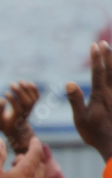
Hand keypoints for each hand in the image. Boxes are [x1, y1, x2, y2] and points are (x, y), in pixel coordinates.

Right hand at [0, 81, 38, 154]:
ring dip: (27, 89)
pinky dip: (35, 90)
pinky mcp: (32, 106)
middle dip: (20, 92)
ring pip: (32, 99)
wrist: (15, 129)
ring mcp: (30, 110)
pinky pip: (36, 98)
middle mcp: (25, 114)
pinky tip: (29, 83)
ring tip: (19, 81)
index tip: (5, 93)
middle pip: (27, 103)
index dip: (12, 100)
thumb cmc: (3, 125)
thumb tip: (1, 100)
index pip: (18, 109)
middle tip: (11, 84)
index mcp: (15, 120)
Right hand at [68, 41, 111, 161]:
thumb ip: (75, 99)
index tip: (94, 45)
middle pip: (110, 70)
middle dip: (107, 55)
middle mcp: (111, 93)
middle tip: (104, 43)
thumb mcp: (80, 119)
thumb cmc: (95, 134)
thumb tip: (69, 82)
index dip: (96, 58)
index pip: (98, 72)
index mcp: (99, 95)